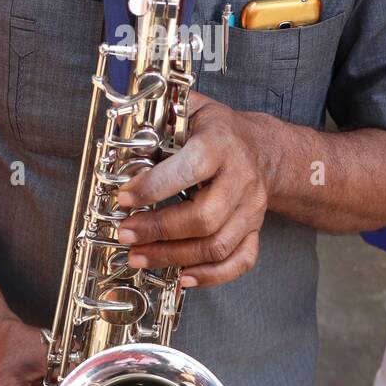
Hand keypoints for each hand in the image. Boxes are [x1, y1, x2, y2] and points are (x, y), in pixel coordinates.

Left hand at [115, 91, 272, 286]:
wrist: (262, 148)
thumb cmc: (218, 130)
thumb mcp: (191, 108)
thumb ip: (159, 116)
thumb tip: (122, 132)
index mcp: (221, 145)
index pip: (190, 169)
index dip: (154, 187)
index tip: (124, 198)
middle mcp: (240, 180)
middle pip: (204, 218)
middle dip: (159, 231)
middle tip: (126, 234)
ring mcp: (251, 209)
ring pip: (217, 245)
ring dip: (173, 257)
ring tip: (139, 257)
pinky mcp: (255, 230)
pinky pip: (239, 261)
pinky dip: (211, 276)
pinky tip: (181, 277)